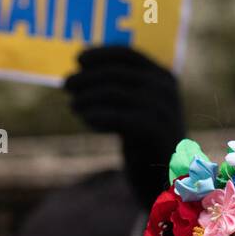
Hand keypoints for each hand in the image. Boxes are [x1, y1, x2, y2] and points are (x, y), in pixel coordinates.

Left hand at [63, 45, 183, 209]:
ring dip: (88, 98)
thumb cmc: (146, 144)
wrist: (168, 180)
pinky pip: (118, 117)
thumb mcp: (136, 110)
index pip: (127, 55)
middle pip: (116, 73)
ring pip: (114, 93)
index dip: (100, 54)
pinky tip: (86, 120)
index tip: (77, 60)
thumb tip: (79, 70)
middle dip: (87, 78)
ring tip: (74, 106)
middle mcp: (165, 90)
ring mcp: (163, 110)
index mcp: (164, 78)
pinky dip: (97, 116)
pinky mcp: (156, 133)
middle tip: (66, 86)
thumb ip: (119, 89)